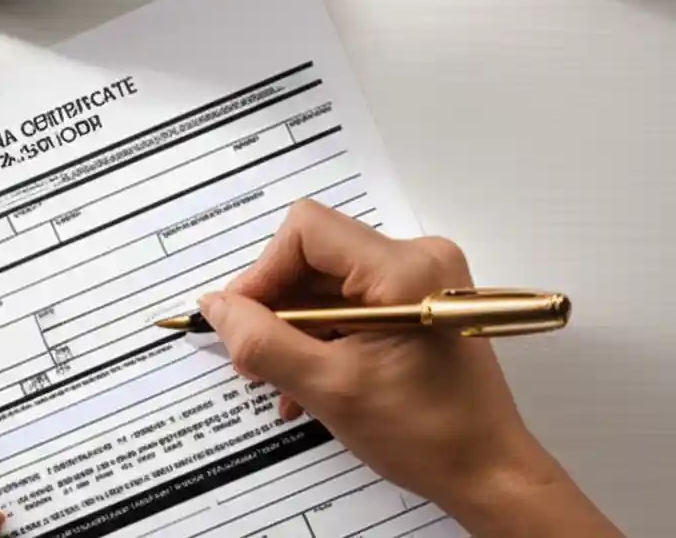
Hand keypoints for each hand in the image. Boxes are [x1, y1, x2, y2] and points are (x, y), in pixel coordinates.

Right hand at [201, 199, 619, 536]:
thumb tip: (215, 307)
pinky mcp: (419, 302)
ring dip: (295, 330)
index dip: (263, 272)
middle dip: (276, 308)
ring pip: (328, 284)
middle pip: (315, 258)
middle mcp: (418, 259)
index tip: (241, 321)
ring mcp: (421, 280)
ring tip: (278, 381)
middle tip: (251, 358)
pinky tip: (308, 382)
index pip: (307, 231)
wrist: (488, 473)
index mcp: (404, 269)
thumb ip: (262, 342)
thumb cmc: (424, 433)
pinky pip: (351, 303)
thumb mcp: (328, 388)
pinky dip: (323, 337)